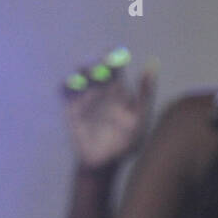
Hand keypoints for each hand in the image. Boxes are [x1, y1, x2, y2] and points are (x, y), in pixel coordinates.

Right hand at [62, 50, 156, 171]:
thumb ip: (145, 93)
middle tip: (100, 65)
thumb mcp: (140, 118)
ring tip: (87, 73)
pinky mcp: (70, 106)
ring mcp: (85, 98)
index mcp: (118, 91)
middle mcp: (100, 91)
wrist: (104, 162)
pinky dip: (66, 84)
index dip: (114, 57)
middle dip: (96, 63)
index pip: (115, 68)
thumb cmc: (127, 143)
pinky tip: (72, 84)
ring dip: (82, 71)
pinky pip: (65, 90)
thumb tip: (153, 64)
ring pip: (80, 76)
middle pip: (96, 68)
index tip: (114, 54)